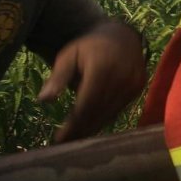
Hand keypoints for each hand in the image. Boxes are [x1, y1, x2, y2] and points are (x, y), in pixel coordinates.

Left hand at [38, 20, 146, 142]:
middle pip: (98, 113)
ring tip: (75, 140)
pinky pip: (118, 109)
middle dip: (81, 131)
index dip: (73, 124)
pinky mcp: (138, 89)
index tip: (59, 139)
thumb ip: (57, 77)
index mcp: (102, 69)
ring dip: (92, 128)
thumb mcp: (68, 56)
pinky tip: (91, 126)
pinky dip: (104, 119)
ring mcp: (132, 84)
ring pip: (110, 114)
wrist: (121, 35)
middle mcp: (121, 78)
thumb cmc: (88, 46)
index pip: (86, 104)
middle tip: (64, 145)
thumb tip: (43, 100)